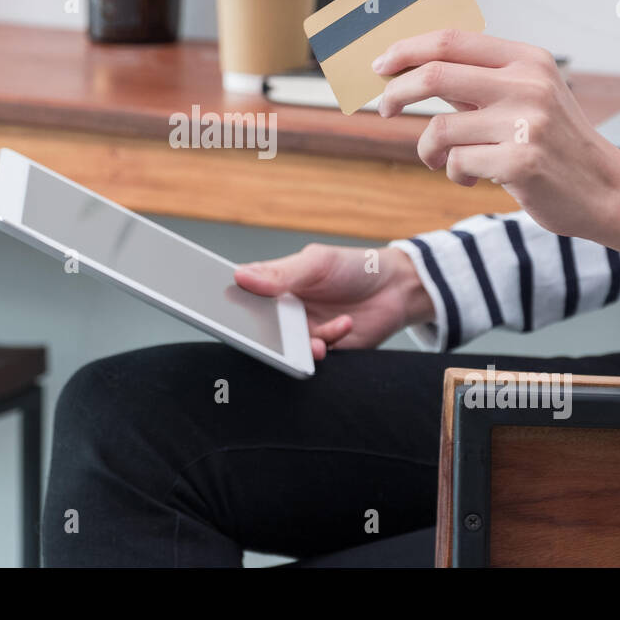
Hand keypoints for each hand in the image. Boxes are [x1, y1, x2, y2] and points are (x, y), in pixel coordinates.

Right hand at [234, 244, 431, 359]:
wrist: (397, 289)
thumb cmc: (354, 268)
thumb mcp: (316, 262)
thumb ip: (280, 273)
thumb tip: (241, 275)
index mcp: (276, 286)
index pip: (243, 297)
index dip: (229, 304)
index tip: (223, 310)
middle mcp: (285, 312)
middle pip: (260, 329)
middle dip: (263, 336)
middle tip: (273, 334)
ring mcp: (303, 332)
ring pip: (286, 349)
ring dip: (300, 347)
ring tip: (318, 341)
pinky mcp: (324, 349)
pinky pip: (313, 357)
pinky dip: (326, 345)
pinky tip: (343, 326)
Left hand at [373, 28, 619, 272]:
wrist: (607, 190)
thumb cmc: (555, 144)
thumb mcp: (526, 97)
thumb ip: (475, 81)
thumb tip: (410, 66)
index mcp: (526, 59)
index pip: (450, 41)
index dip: (405, 50)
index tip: (379, 67)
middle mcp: (528, 84)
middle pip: (434, 75)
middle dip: (396, 93)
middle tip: (384, 109)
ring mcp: (527, 123)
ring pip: (440, 131)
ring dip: (428, 151)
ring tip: (442, 161)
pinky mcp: (522, 162)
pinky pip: (458, 164)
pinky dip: (454, 174)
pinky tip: (471, 179)